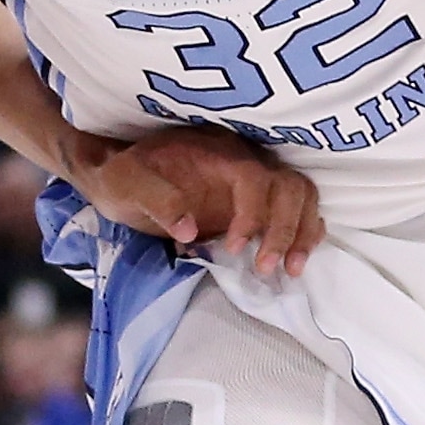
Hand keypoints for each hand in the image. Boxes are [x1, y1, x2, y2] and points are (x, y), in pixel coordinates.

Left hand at [73, 125, 323, 279]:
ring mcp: (253, 182)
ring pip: (302, 195)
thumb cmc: (121, 176)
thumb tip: (190, 230)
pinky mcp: (256, 202)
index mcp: (215, 154)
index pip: (254, 178)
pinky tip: (294, 259)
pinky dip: (305, 232)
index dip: (253, 214)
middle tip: (266, 269)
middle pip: (290, 186)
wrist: (119, 173)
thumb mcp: (125, 182)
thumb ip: (155, 199)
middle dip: (286, 229)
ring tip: (291, 271)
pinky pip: (298, 208)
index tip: (234, 249)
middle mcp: (243, 162)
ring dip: (303, 232)